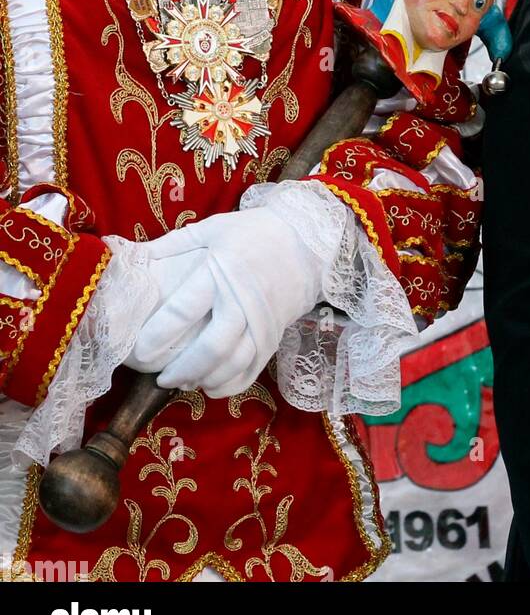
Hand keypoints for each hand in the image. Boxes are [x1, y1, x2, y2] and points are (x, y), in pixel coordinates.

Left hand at [127, 207, 320, 397]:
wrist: (309, 241)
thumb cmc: (255, 232)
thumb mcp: (214, 228)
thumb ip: (175, 244)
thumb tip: (135, 255)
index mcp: (221, 272)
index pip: (183, 311)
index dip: (158, 335)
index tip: (140, 349)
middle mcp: (242, 301)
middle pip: (211, 348)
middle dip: (181, 369)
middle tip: (161, 377)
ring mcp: (262, 322)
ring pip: (233, 364)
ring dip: (204, 379)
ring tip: (184, 382)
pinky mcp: (275, 336)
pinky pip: (252, 370)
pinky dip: (230, 385)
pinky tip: (211, 386)